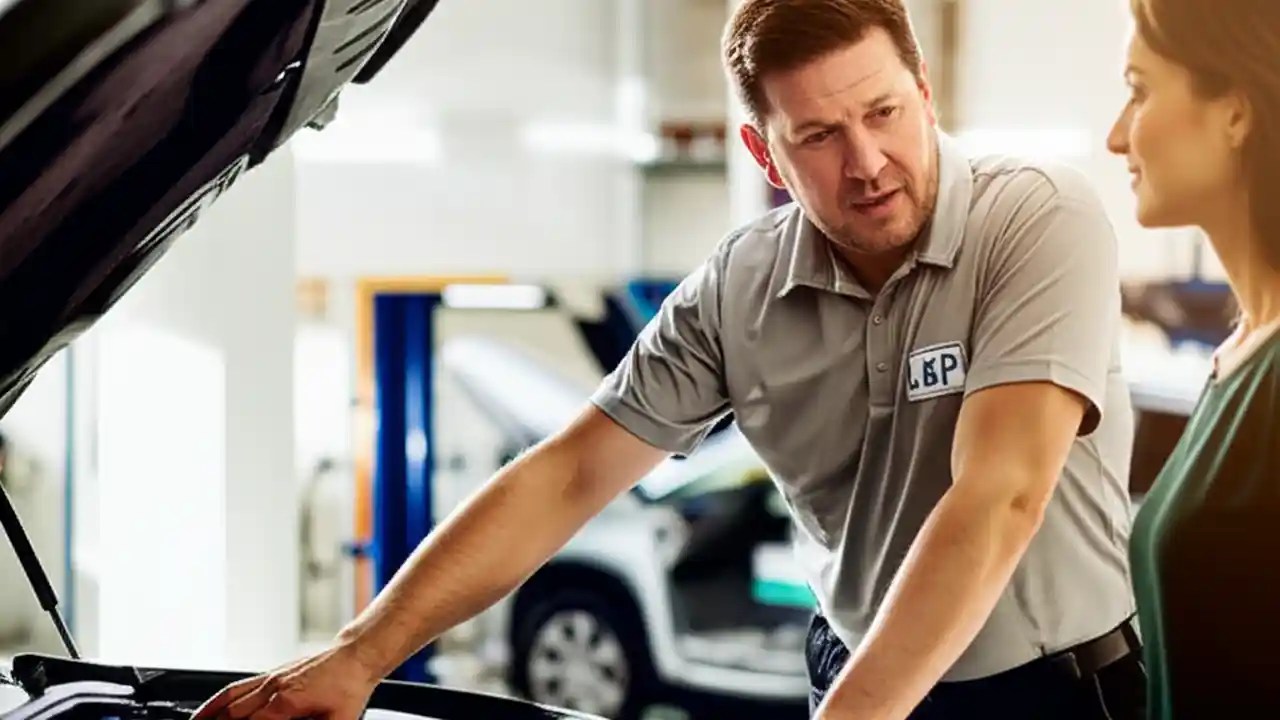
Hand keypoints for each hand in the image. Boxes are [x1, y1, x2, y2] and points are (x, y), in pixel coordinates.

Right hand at [190, 643, 379, 719]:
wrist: (356, 657)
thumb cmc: (350, 688)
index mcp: (286, 703)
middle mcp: (273, 688)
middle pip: (232, 714)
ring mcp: (270, 679)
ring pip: (229, 699)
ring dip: (208, 714)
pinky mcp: (272, 674)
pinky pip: (237, 687)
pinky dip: (218, 700)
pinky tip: (209, 709)